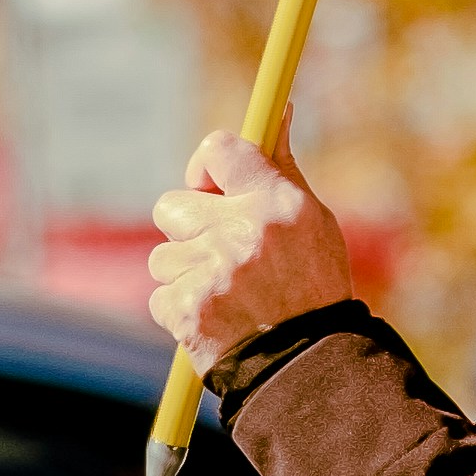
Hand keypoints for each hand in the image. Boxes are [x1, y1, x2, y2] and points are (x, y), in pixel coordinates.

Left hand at [146, 128, 354, 371]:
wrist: (310, 366)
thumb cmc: (314, 287)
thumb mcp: (313, 221)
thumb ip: (282, 169)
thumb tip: (281, 110)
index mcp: (276, 202)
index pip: (219, 149)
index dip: (204, 165)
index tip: (209, 184)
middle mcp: (242, 231)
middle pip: (172, 206)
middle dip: (187, 228)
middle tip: (217, 253)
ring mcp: (212, 272)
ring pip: (162, 256)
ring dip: (184, 275)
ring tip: (225, 297)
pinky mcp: (187, 310)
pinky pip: (160, 296)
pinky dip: (180, 311)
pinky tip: (215, 320)